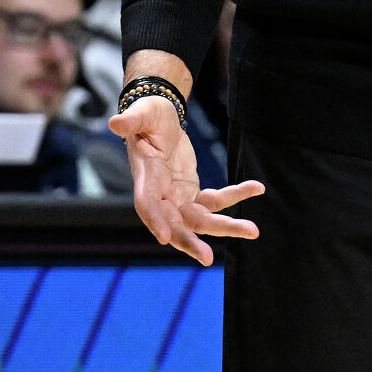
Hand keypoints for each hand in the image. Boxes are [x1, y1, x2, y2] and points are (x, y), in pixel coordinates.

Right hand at [109, 95, 263, 264]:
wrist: (162, 120)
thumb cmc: (149, 115)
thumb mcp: (143, 113)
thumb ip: (132, 120)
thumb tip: (115, 123)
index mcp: (146, 177)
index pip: (147, 204)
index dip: (155, 220)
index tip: (165, 238)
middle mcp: (160, 195)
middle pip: (175, 224)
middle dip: (190, 242)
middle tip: (208, 259)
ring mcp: (177, 198)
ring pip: (201, 220)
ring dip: (226, 227)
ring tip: (254, 231)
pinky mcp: (192, 193)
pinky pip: (217, 201)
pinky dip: (237, 196)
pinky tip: (257, 188)